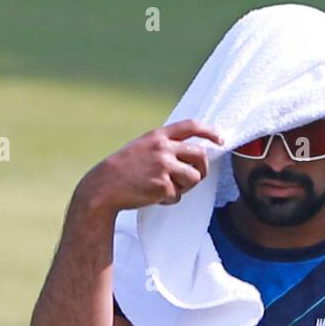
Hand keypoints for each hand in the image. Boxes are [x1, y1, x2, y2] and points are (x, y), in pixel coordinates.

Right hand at [74, 119, 222, 214]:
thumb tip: (193, 154)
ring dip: (185, 187)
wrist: (104, 186)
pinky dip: (168, 199)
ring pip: (194, 178)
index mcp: (158, 136)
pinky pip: (178, 196)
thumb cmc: (125, 169)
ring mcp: (163, 167)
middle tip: (194, 177)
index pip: (191, 126)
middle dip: (202, 169)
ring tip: (166, 188)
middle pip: (200, 155)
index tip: (220, 139)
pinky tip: (152, 196)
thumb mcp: (143, 147)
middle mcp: (163, 148)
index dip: (209, 131)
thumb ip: (165, 147)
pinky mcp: (162, 186)